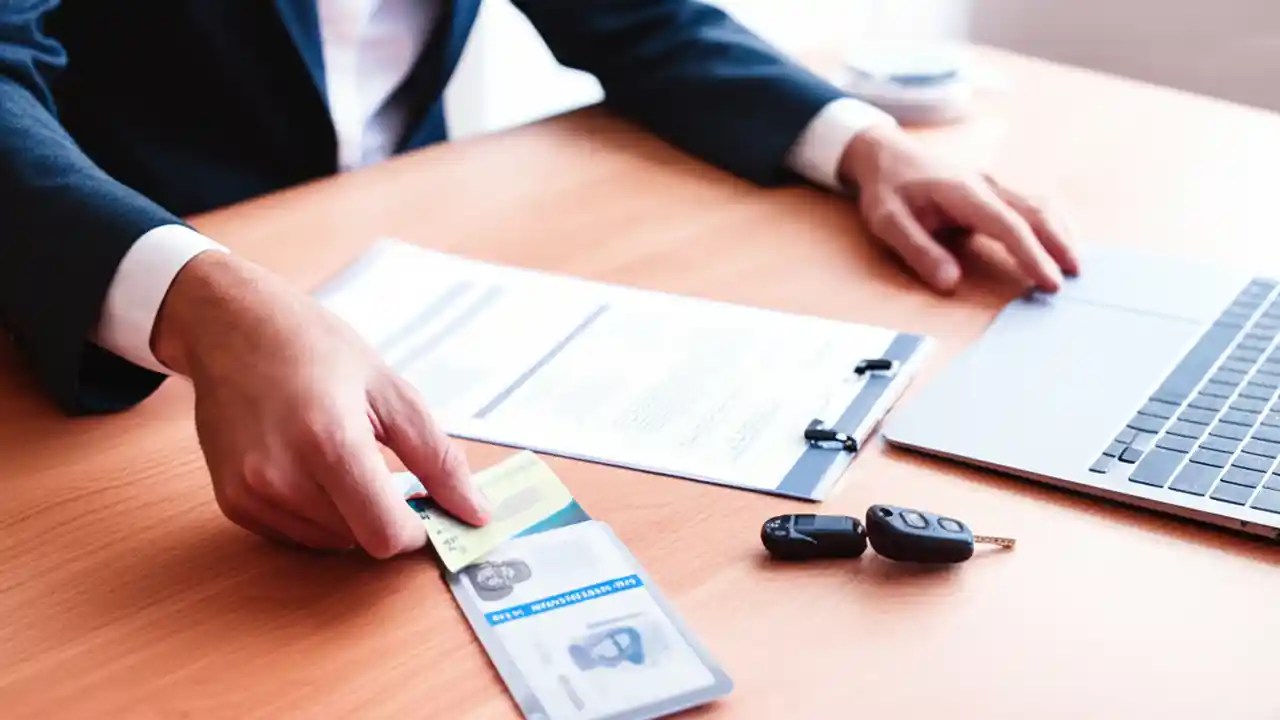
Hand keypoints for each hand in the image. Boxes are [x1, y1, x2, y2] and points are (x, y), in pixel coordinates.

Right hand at [153, 252, 489, 556]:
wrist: (232, 327)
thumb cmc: (314, 348)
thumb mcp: (392, 391)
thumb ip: (439, 458)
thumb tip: (476, 512)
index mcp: (330, 442)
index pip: (386, 534)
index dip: (417, 529)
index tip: (428, 508)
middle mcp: (282, 476)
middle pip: (361, 541)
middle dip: (384, 515)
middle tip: (384, 468)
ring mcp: (251, 493)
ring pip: (331, 543)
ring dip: (350, 515)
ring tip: (338, 456)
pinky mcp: (233, 503)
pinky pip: (296, 536)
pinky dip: (317, 514)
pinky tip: (308, 466)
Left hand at [839, 125, 1078, 292]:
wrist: (887, 154)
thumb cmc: (887, 190)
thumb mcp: (888, 222)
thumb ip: (918, 250)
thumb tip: (950, 283)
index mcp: (963, 192)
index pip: (1008, 225)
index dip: (1032, 255)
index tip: (1050, 282)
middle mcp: (986, 184)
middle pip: (1035, 212)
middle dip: (1059, 244)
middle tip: (1076, 276)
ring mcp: (993, 184)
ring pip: (1039, 205)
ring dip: (1060, 233)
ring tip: (1075, 263)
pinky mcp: (995, 189)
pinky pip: (1031, 204)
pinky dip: (1051, 223)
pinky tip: (1059, 242)